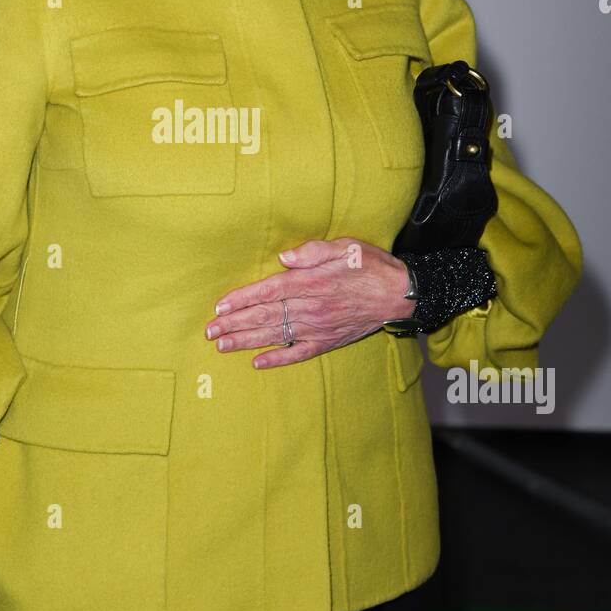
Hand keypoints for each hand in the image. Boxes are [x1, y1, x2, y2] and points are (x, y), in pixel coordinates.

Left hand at [204, 237, 416, 368]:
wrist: (401, 295)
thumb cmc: (371, 266)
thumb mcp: (345, 247)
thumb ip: (312, 252)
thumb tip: (284, 259)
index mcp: (311, 282)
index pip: (267, 292)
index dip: (241, 300)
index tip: (219, 307)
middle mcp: (310, 307)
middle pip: (264, 317)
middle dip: (234, 324)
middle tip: (209, 331)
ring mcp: (318, 327)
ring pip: (275, 336)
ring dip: (246, 342)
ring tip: (222, 346)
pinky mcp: (327, 341)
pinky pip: (298, 353)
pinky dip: (277, 359)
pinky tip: (257, 363)